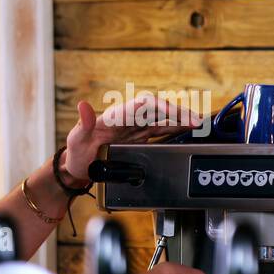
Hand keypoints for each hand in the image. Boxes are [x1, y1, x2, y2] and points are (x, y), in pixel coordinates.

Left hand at [63, 96, 201, 182]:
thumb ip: (82, 123)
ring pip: (162, 119)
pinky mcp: (138, 137)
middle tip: (196, 121)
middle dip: (178, 113)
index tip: (175, 112)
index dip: (161, 106)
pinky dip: (174, 129)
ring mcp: (135, 127)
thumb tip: (83, 105)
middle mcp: (129, 118)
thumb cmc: (76, 153)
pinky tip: (186, 130)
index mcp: (116, 115)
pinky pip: (160, 130)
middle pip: (158, 110)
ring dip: (180, 120)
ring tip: (198, 124)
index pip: (143, 104)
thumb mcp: (76, 140)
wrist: (78, 168)